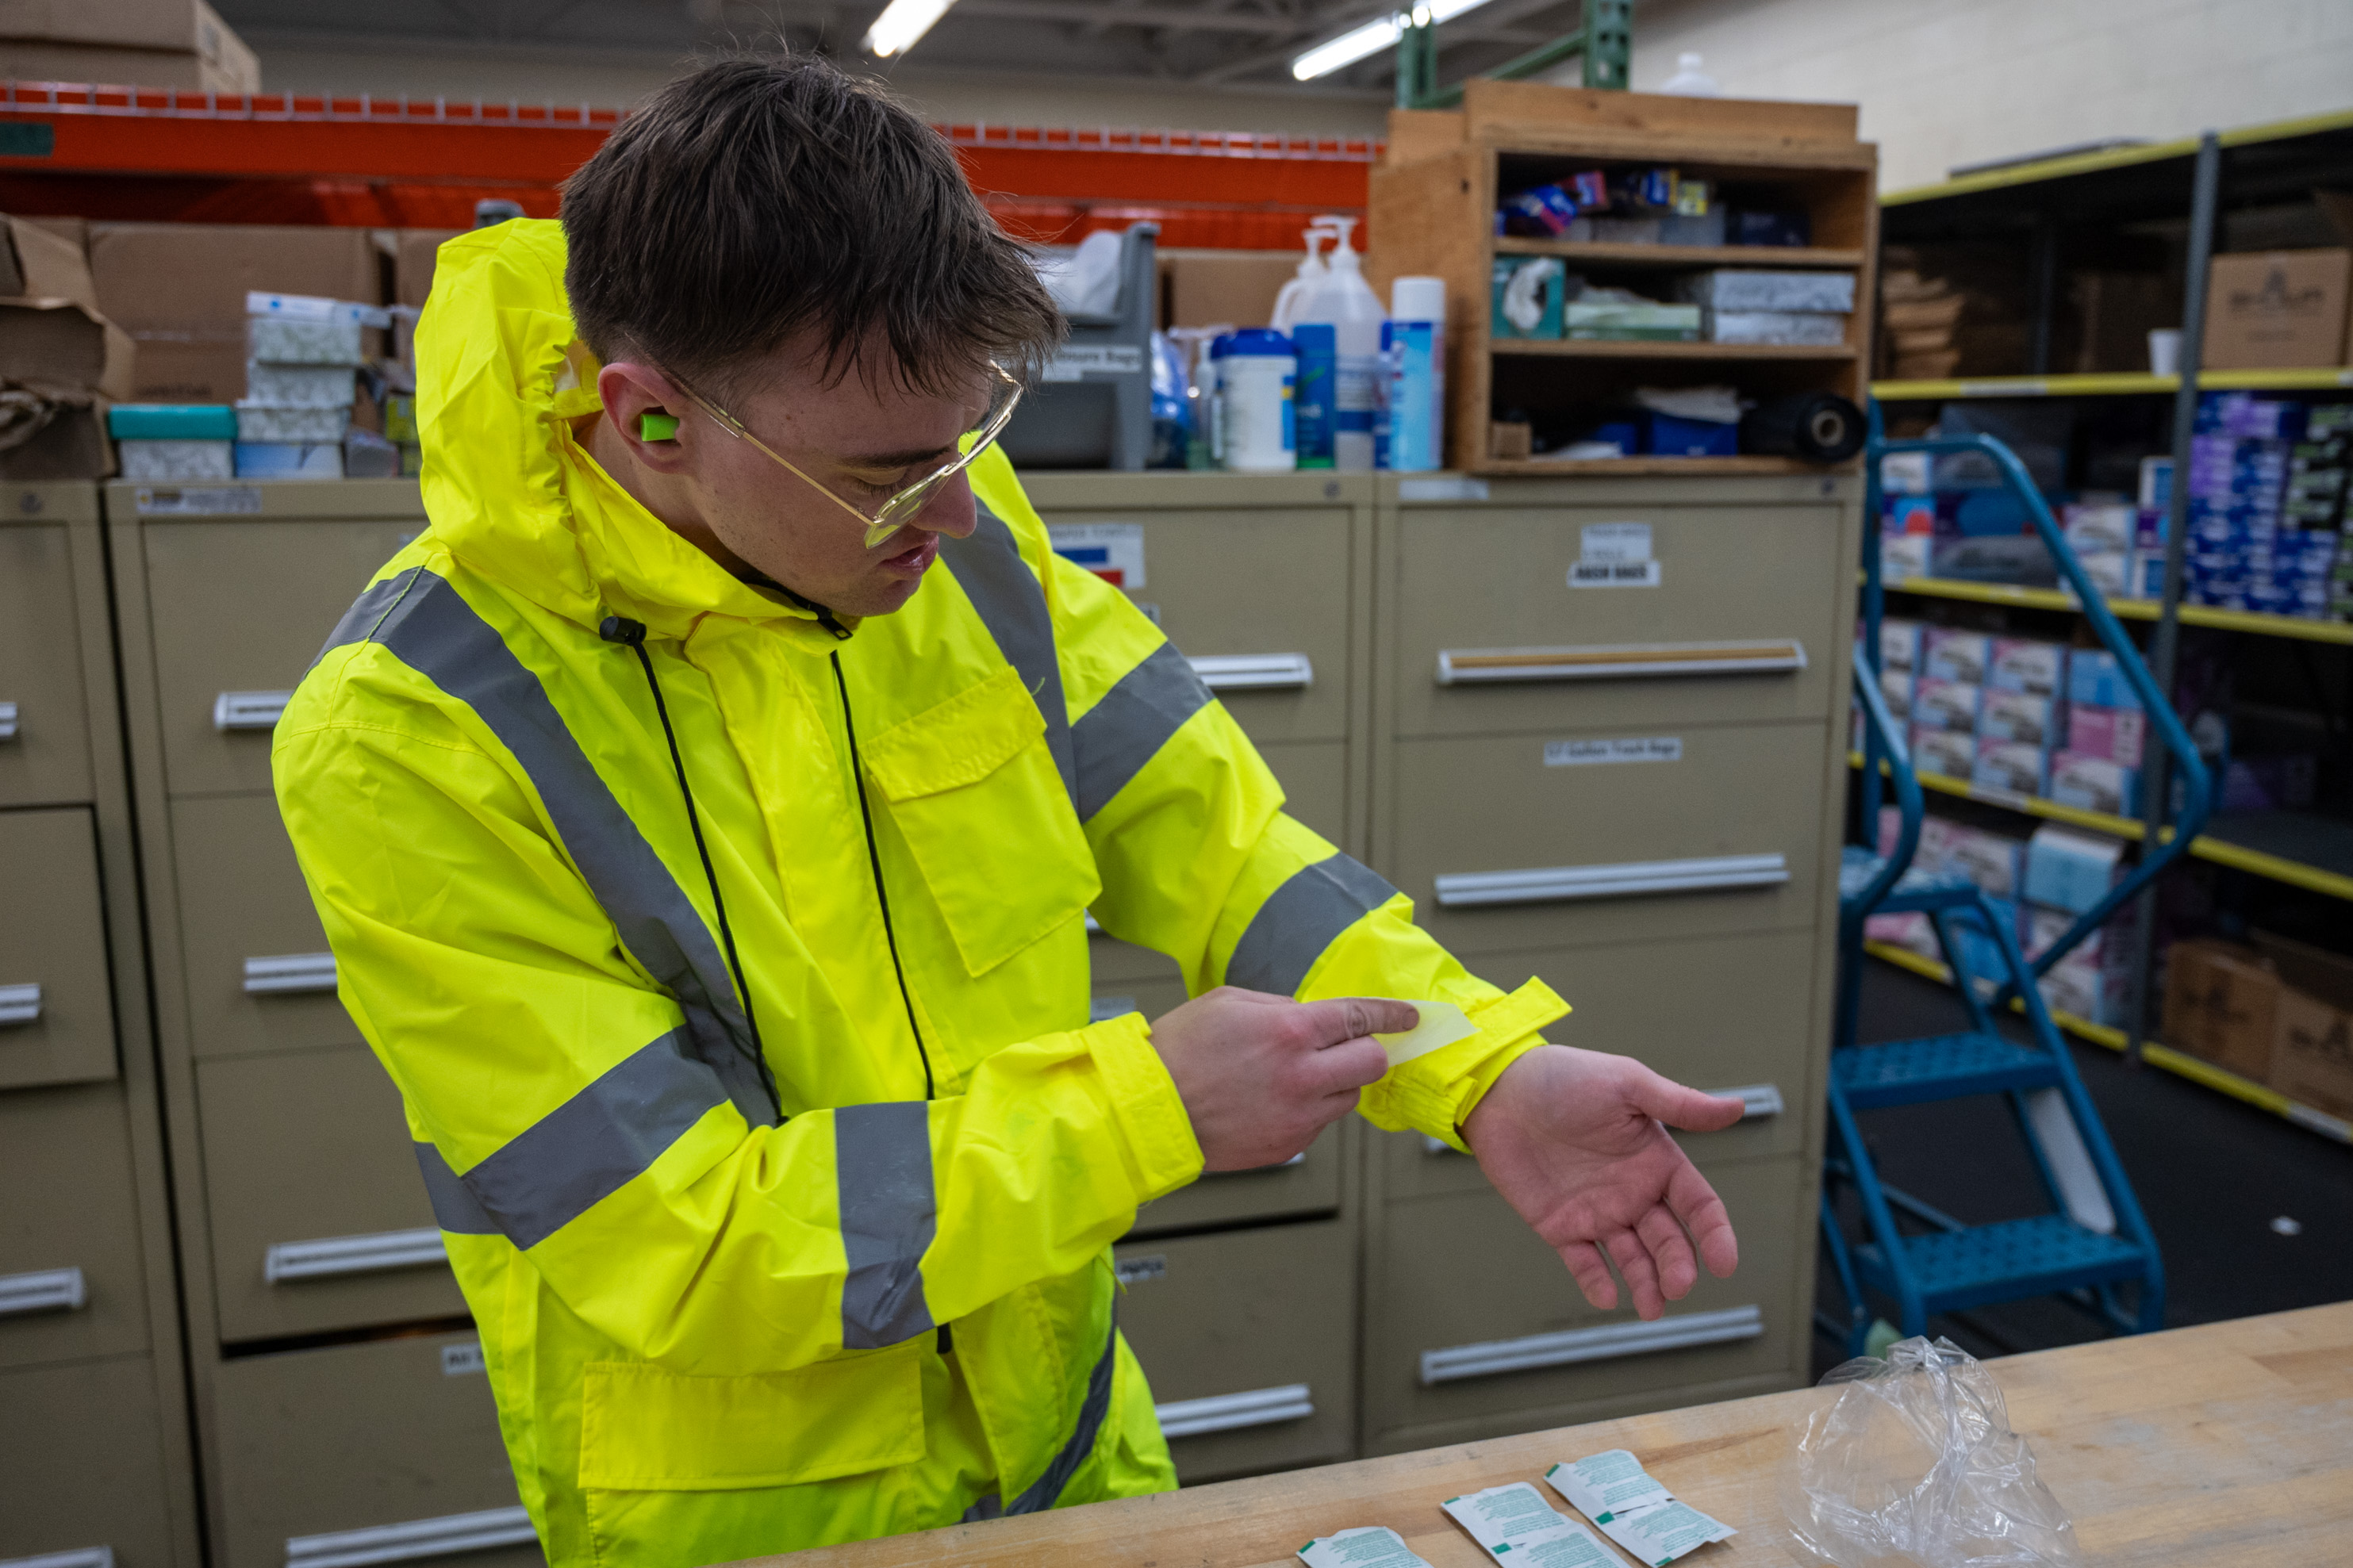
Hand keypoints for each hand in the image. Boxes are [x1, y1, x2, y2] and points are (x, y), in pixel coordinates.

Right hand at [1148, 989, 1413, 1170]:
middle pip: (1372, 1063)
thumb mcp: (1228, 1002)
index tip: (1408, 1016)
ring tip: (1292, 1076)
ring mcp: (1297, 1117)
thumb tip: (1312, 1016)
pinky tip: (1272, 1100)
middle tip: (1346, 1047)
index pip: (1360, 1017)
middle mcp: (1302, 1076)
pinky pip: (1319, 1124)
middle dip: (1367, 1050)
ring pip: (1349, 1097)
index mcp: (1289, 1031)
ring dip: (1335, 1081)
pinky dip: (1308, 1110)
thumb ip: (1281, 1006)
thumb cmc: (1178, 1051)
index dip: (1391, 1014)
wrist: (1146, 1110)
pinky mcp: (1287, 1146)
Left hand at [1462, 1045, 1744, 1319]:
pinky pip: (1584, 1262)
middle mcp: (1634, 1193)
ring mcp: (1599, 1212)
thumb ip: (1679, 1104)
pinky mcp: (1562, 1227)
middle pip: (1669, 1240)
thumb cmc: (1566, 1078)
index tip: (1723, 1263)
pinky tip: (1607, 1295)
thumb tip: (1737, 1108)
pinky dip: (1596, 1281)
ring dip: (1646, 1284)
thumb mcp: (1626, 1084)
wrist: (1501, 1090)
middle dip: (1677, 1266)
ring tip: (1652, 1307)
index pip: (1699, 1206)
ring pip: (1633, 1259)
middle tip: (1677, 1285)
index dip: (1715, 1235)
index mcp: (1657, 1161)